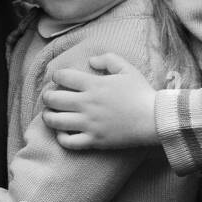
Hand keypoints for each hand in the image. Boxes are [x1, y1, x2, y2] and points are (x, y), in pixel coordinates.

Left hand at [42, 54, 157, 149]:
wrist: (154, 119)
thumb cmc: (141, 93)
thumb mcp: (127, 69)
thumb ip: (108, 59)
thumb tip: (90, 61)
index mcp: (93, 84)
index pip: (63, 77)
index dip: (56, 76)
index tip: (58, 78)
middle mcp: (87, 104)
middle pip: (53, 99)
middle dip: (47, 96)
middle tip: (50, 96)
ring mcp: (89, 123)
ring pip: (55, 121)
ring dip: (48, 116)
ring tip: (49, 114)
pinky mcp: (94, 140)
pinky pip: (68, 142)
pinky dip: (61, 137)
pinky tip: (63, 132)